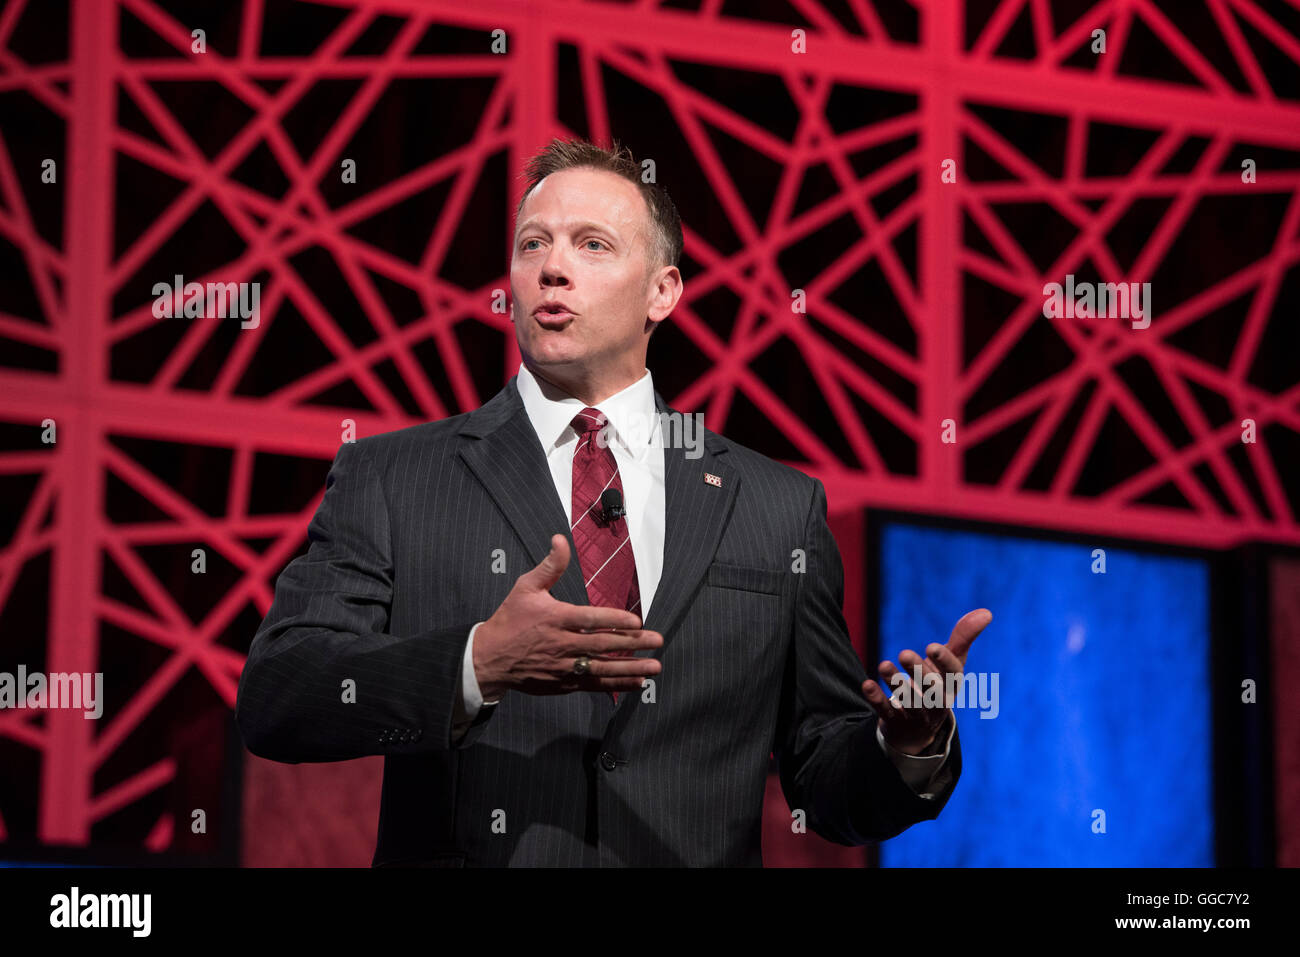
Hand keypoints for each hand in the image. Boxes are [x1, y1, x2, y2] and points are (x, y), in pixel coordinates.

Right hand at [473, 534, 662, 699]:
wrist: (490, 659)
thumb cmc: (510, 620)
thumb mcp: (526, 587)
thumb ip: (550, 565)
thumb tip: (560, 539)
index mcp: (556, 618)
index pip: (590, 620)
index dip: (614, 621)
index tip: (636, 622)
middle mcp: (563, 644)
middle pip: (604, 644)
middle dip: (633, 644)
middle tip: (657, 641)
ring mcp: (565, 666)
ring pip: (603, 668)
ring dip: (631, 668)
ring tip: (655, 666)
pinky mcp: (564, 683)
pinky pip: (595, 684)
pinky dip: (617, 683)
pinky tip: (637, 682)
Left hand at [861, 608, 991, 754]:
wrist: (918, 728)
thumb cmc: (937, 685)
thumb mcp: (951, 664)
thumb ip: (963, 638)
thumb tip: (986, 612)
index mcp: (952, 685)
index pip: (953, 675)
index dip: (944, 661)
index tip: (932, 646)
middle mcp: (937, 702)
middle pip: (932, 690)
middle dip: (919, 671)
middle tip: (904, 653)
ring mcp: (917, 714)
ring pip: (909, 701)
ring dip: (896, 683)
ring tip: (883, 664)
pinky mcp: (895, 721)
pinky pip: (886, 711)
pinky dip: (877, 699)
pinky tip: (867, 684)